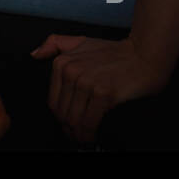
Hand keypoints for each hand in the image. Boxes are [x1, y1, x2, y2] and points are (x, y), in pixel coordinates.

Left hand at [31, 35, 169, 143]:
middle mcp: (71, 72)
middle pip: (62, 113)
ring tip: (84, 137)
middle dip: (68, 127)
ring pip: (74, 119)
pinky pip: (88, 121)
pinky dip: (88, 133)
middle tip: (76, 134)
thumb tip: (35, 54)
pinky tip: (92, 135)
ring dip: (78, 134)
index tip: (66, 123)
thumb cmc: (114, 51)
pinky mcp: (103, 93)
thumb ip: (55, 44)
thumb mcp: (79, 41)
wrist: (143, 54)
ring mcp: (86, 83)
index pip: (53, 101)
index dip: (60, 116)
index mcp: (63, 62)